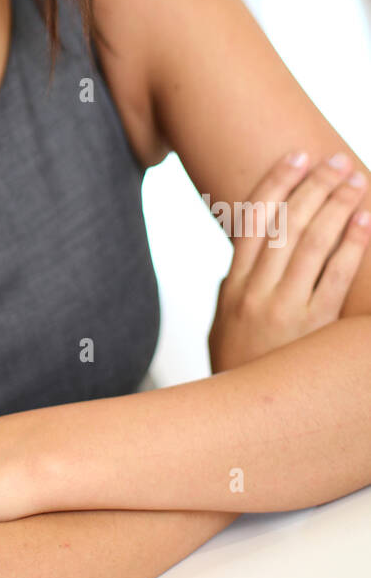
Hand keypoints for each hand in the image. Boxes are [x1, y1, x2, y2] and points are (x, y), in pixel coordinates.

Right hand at [208, 150, 370, 373]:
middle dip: (315, 185)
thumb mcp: (222, 326)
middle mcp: (256, 291)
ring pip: (312, 242)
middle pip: (288, 223)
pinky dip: (352, 245)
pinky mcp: (313, 328)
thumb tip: (240, 261)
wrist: (242, 421)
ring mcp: (284, 309)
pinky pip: (335, 277)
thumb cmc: (237, 372)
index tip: (296, 156)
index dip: (276, 182)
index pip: (254, 218)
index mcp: (234, 284)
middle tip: (337, 160)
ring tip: (355, 181)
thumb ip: (233, 290)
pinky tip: (366, 222)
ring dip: (337, 205)